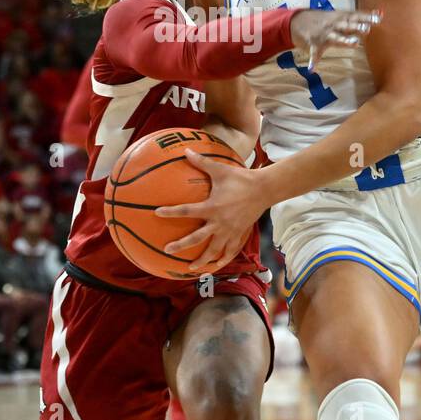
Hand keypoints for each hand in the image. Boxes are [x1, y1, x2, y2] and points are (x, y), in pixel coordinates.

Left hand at [155, 150, 268, 273]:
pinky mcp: (239, 235)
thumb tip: (185, 150)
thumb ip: (201, 162)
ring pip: (214, 250)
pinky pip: (230, 251)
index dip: (171, 212)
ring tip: (191, 269)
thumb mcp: (219, 169)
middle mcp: (219, 222)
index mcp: (212, 207)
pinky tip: (216, 266)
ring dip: (202, 261)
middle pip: (197, 238)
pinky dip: (223, 260)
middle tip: (167, 250)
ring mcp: (230, 231)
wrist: (263, 189)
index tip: (157, 212)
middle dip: (181, 245)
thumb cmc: (240, 178)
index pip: (187, 210)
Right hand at [291, 9, 380, 72]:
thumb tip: (381, 14)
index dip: (367, 16)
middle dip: (356, 27)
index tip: (379, 17)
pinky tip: (312, 69)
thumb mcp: (340, 15)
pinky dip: (313, 61)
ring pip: (335, 38)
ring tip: (353, 43)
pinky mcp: (313, 44)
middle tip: (367, 29)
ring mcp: (323, 35)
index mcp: (339, 17)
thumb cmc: (324, 20)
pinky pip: (314, 54)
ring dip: (344, 40)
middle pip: (347, 25)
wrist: (297, 21)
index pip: (355, 15)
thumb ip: (358, 17)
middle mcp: (333, 25)